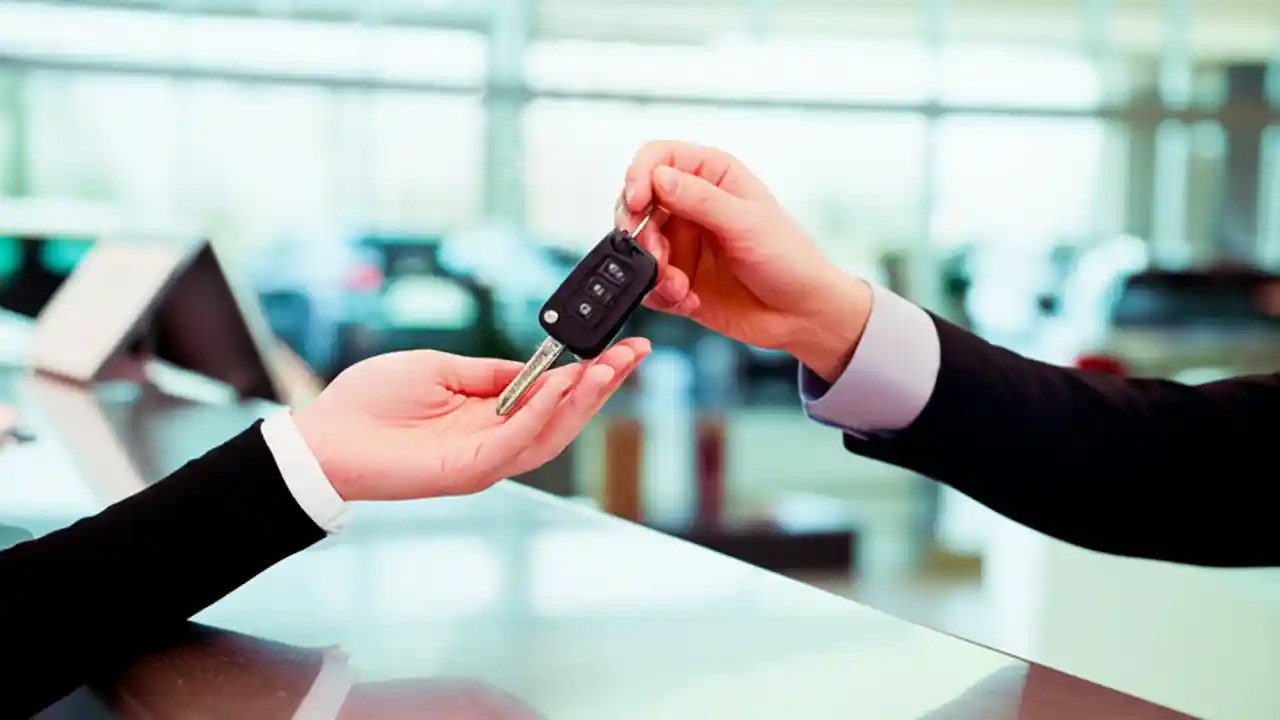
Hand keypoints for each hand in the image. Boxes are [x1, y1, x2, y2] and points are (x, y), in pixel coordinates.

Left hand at [291, 340, 649, 500]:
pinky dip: (542, 415)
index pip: (552, 398)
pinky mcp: (468, 471)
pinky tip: (563, 386)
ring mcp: (485, 460)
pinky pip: (516, 443)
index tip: (621, 348)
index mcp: (489, 416)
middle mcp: (494, 441)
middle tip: (634, 354)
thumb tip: (537, 367)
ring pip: (551, 433)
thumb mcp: (440, 369)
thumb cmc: (371, 400)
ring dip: (585, 399)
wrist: (325, 435)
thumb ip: (491, 373)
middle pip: (564, 418)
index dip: (588, 375)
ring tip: (610, 367)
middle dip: (603, 385)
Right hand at [618, 141, 871, 381]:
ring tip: (679, 286)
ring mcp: (683, 243)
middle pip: (637, 203)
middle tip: (654, 254)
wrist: (802, 314)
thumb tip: (657, 177)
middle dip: (639, 231)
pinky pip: (649, 282)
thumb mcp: (746, 223)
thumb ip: (700, 200)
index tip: (637, 202)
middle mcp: (692, 206)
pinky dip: (660, 293)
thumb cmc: (789, 259)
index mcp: (712, 176)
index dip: (640, 175)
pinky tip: (688, 299)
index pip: (658, 158)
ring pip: (639, 246)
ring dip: (652, 268)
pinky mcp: (678, 278)